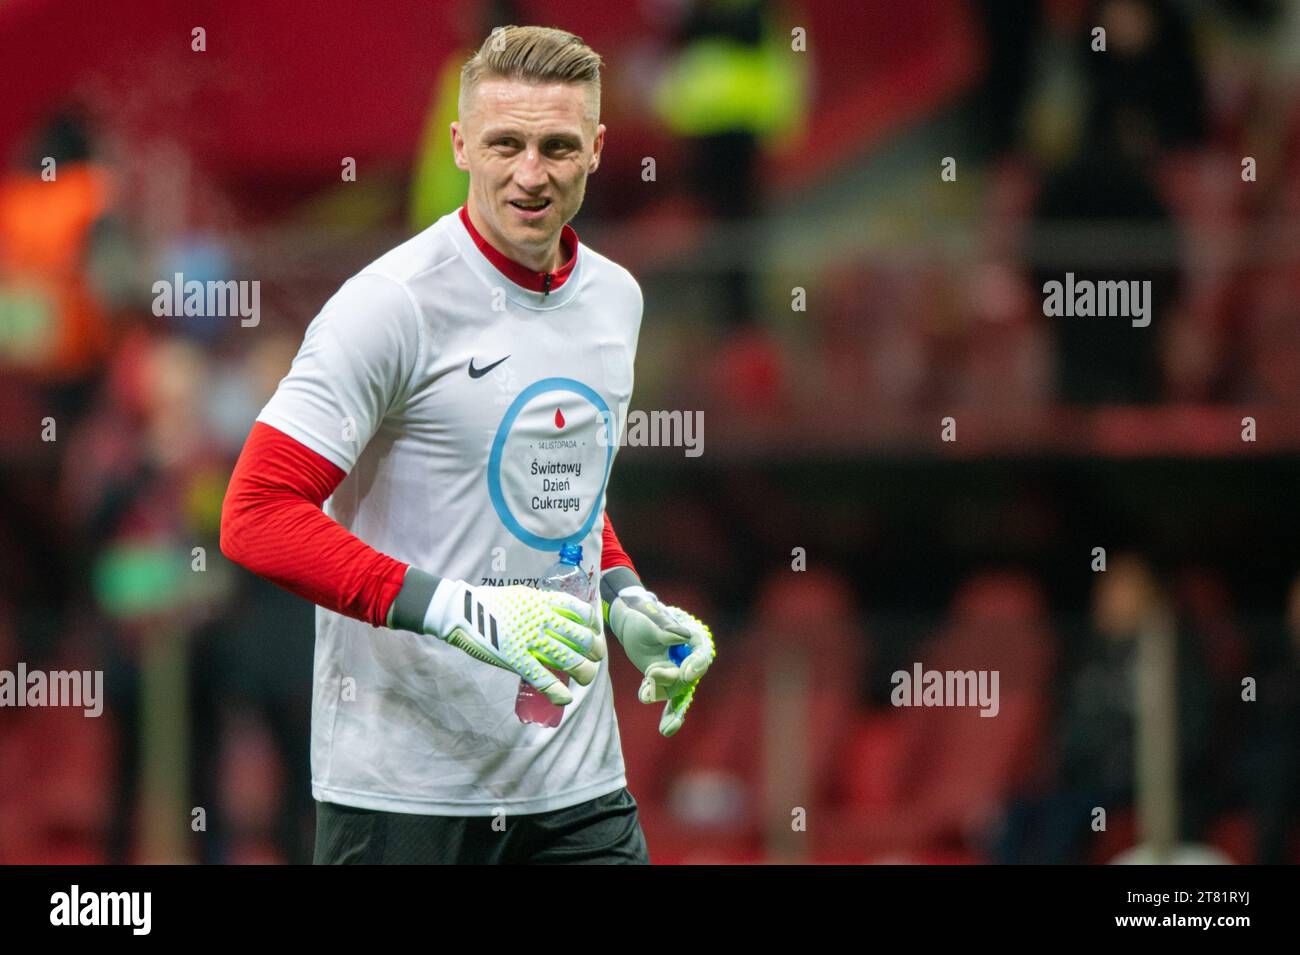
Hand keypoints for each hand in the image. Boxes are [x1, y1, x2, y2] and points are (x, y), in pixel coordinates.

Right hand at [423, 580, 604, 705]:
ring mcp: (531, 640)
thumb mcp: (523, 596)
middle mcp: (543, 620)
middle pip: (582, 638)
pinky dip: (557, 691)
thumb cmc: (491, 603)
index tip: (595, 633)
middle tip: (595, 659)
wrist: (462, 610)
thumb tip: (557, 616)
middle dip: (595, 651)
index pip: (581, 612)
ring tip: (586, 678)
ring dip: (584, 672)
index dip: (594, 626)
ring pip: (569, 659)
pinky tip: (565, 698)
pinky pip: (543, 677)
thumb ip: (542, 606)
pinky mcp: (516, 658)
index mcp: (545, 602)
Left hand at [606, 585, 714, 735]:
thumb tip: (681, 637)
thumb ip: (665, 627)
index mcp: (693, 636)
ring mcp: (678, 670)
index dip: (697, 664)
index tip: (685, 674)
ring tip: (644, 693)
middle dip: (675, 686)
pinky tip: (657, 717)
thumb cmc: (644, 613)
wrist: (631, 620)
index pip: (702, 652)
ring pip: (677, 691)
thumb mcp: (651, 616)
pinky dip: (663, 708)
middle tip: (659, 691)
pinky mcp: (665, 680)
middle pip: (689, 677)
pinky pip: (668, 698)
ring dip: (661, 693)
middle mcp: (689, 656)